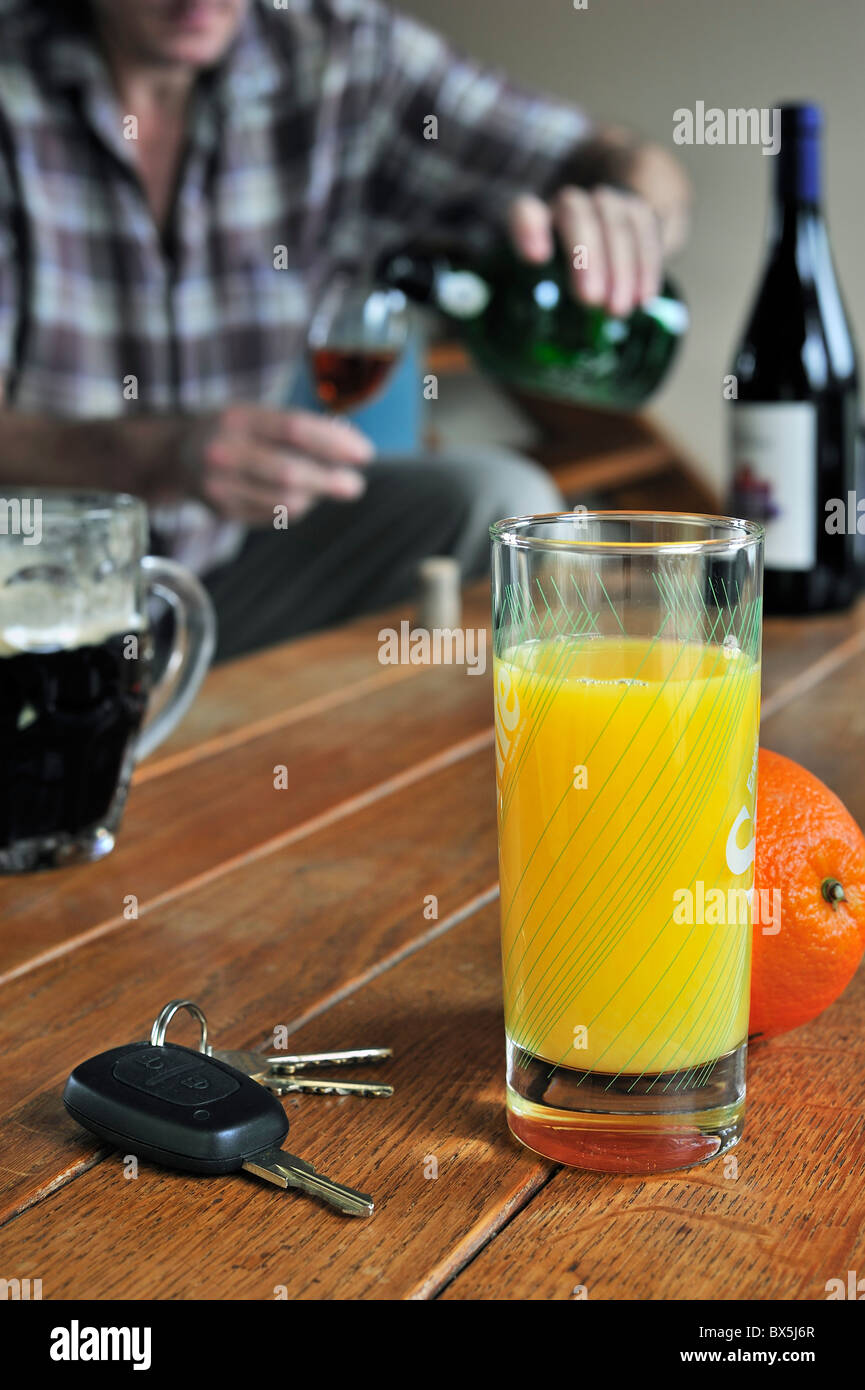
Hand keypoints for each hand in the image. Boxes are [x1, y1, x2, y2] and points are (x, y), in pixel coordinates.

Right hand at [186, 405, 373, 523]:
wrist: (178, 454)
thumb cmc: (236, 431)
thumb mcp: (259, 415)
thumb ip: (300, 428)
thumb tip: (351, 447)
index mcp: (238, 418)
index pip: (293, 429)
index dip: (334, 442)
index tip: (364, 453)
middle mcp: (224, 451)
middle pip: (289, 472)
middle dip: (330, 480)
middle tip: (355, 485)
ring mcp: (220, 485)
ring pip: (284, 500)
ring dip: (315, 496)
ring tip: (325, 486)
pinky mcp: (223, 511)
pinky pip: (274, 516)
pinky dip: (295, 508)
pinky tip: (300, 496)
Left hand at [508, 185, 662, 317]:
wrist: (599, 249)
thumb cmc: (554, 283)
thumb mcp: (529, 292)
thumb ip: (515, 309)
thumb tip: (496, 342)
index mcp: (533, 220)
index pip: (526, 212)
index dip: (529, 229)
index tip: (536, 258)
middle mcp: (568, 204)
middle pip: (576, 214)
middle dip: (587, 256)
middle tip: (591, 301)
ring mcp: (605, 203)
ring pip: (615, 221)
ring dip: (621, 266)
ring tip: (618, 310)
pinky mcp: (637, 212)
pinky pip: (646, 229)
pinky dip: (647, 264)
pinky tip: (644, 298)